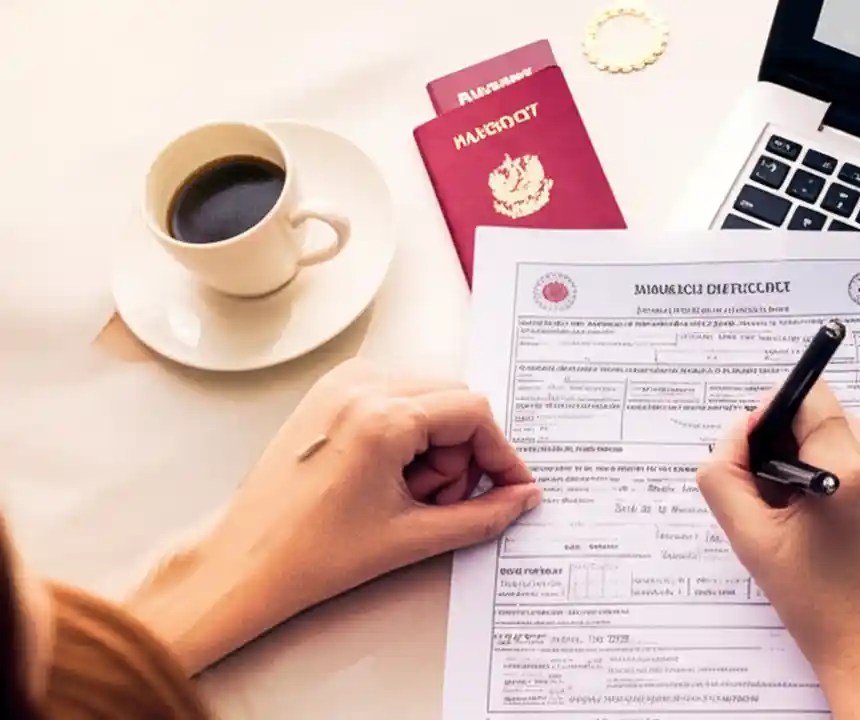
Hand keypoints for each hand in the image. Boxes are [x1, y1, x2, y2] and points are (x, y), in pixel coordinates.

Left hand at [124, 359, 539, 672]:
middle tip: (443, 500)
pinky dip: (410, 430)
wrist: (246, 561)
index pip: (473, 414)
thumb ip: (479, 515)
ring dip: (437, 442)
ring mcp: (341, 385)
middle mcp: (361, 388)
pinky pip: (396, 396)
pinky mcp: (329, 394)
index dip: (500, 454)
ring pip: (428, 396)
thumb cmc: (309, 553)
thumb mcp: (412, 537)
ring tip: (410, 494)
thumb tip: (518, 499)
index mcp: (382, 417)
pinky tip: (392, 475)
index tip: (508, 486)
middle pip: (454, 399)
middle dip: (464, 452)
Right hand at [696, 382, 859, 718]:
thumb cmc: (819, 608)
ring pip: (848, 437)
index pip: (811, 398)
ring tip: (804, 515)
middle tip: (774, 494)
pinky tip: (831, 523)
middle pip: (828, 416)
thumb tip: (737, 430)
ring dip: (818, 458)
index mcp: (848, 473)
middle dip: (793, 442)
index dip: (775, 412)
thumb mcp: (751, 540)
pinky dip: (844, 477)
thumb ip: (725, 474)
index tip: (757, 447)